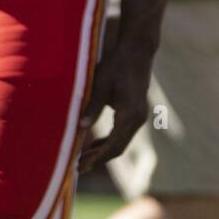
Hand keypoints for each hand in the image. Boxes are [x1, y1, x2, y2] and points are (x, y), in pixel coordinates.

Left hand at [76, 34, 152, 172]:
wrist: (138, 50)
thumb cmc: (118, 64)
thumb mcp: (102, 83)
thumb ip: (93, 106)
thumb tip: (80, 128)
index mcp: (130, 113)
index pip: (113, 145)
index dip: (97, 158)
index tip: (81, 166)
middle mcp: (138, 118)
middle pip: (118, 148)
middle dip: (98, 159)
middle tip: (78, 168)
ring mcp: (140, 116)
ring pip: (121, 142)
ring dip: (103, 152)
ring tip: (83, 159)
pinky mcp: (137, 112)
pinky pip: (124, 133)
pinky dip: (110, 141)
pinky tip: (95, 145)